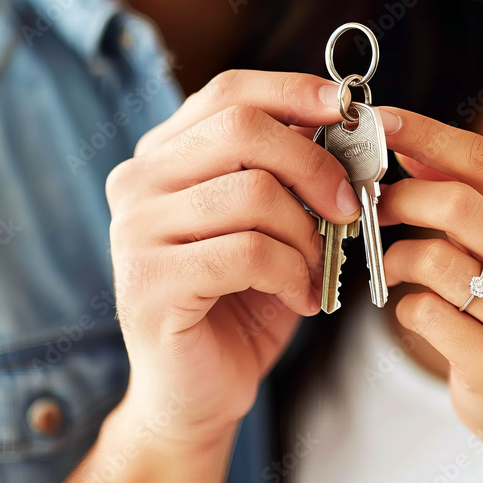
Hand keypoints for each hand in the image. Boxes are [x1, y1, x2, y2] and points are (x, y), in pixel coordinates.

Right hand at [104, 70, 359, 445]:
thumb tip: (338, 122)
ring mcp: (135, 230)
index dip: (292, 91)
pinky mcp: (148, 281)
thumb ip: (287, 172)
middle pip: (242, 129)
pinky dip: (292, 273)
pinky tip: (299, 297)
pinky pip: (248, 251)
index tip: (344, 106)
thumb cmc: (239, 301)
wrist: (196, 391)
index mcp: (164, 157)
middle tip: (348, 205)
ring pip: (253, 193)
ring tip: (316, 269)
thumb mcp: (270, 223)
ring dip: (307, 235)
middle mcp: (138, 182)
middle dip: (314, 163)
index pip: (228, 93)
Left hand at [376, 108, 482, 482]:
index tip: (381, 121)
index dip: (427, 135)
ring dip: (397, 258)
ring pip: (435, 258)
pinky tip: (420, 312)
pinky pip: (423, 311)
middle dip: (402, 198)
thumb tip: (411, 148)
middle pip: (458, 203)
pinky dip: (405, 306)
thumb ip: (468, 196)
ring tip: (395, 267)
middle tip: (375, 206)